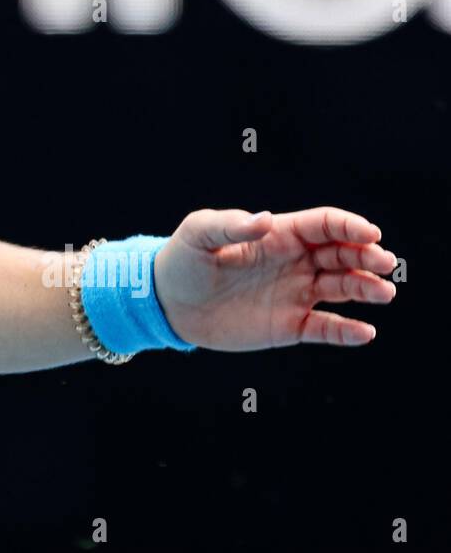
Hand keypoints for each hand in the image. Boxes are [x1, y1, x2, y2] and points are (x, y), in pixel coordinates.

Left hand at [152, 207, 396, 350]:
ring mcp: (295, 294)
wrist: (168, 302)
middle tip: (384, 263)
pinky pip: (325, 329)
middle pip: (342, 255)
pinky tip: (365, 332)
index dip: (349, 226)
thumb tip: (266, 220)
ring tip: (383, 292)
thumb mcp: (199, 233)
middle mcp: (295, 262)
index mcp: (279, 235)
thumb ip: (231, 225)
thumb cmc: (183, 258)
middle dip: (366, 256)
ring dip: (366, 289)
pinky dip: (347, 331)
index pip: (324, 225)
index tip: (369, 233)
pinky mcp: (289, 326)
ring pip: (342, 289)